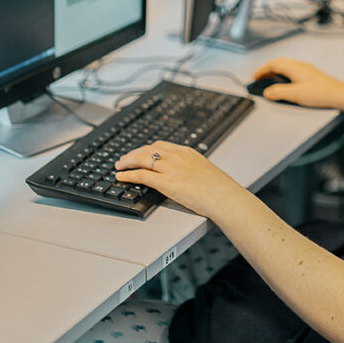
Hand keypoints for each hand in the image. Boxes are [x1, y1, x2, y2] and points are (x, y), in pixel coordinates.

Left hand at [114, 141, 245, 218]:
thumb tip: (185, 177)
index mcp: (187, 152)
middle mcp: (177, 156)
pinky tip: (121, 177)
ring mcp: (170, 168)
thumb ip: (191, 170)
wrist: (224, 197)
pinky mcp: (166, 182)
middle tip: (124, 160)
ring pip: (141, 159)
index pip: (160, 145)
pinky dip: (128, 175)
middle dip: (133, 154)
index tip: (140, 153)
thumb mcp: (205, 171)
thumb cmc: (219, 189)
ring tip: (119, 167)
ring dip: (127, 162)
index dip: (146, 149)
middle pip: (148, 150)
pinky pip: (141, 175)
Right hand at [252, 57, 343, 108]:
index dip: (261, 70)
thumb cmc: (321, 93)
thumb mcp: (295, 94)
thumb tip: (267, 92)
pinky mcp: (311, 76)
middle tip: (260, 78)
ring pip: (286, 67)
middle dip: (267, 70)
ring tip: (270, 82)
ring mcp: (306, 70)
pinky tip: (286, 85)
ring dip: (276, 73)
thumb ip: (278, 92)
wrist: (339, 95)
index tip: (255, 77)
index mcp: (294, 67)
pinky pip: (293, 72)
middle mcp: (299, 65)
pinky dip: (284, 76)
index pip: (273, 64)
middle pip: (279, 63)